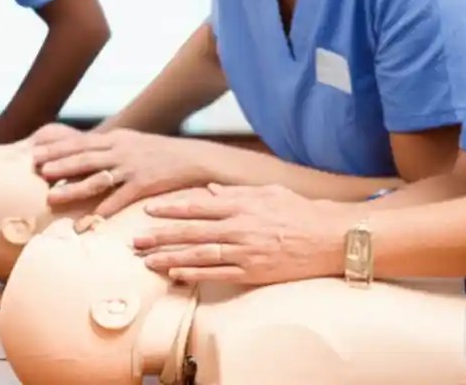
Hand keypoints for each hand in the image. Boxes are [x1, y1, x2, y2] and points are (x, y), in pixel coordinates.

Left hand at [30, 125, 220, 216]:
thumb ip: (110, 147)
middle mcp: (121, 151)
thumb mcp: (133, 142)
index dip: (57, 148)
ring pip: (96, 178)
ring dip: (72, 188)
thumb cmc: (160, 153)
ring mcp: (132, 167)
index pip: (81, 142)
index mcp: (116, 139)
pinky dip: (101, 211)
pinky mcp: (144, 184)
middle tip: (37, 172)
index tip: (36, 153)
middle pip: (84, 158)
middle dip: (59, 164)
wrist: (193, 158)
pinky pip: (118, 199)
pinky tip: (87, 222)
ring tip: (52, 197)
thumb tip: (85, 152)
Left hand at [133, 184, 351, 284]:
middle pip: (190, 231)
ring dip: (170, 258)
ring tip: (146, 261)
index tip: (148, 211)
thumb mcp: (267, 192)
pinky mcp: (252, 271)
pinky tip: (176, 276)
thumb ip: (236, 192)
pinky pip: (217, 274)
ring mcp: (244, 250)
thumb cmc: (300, 211)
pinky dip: (194, 275)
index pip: (197, 205)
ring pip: (198, 254)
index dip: (170, 209)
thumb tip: (210, 189)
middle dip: (159, 236)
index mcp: (240, 204)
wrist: (330, 236)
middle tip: (135, 240)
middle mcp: (238, 226)